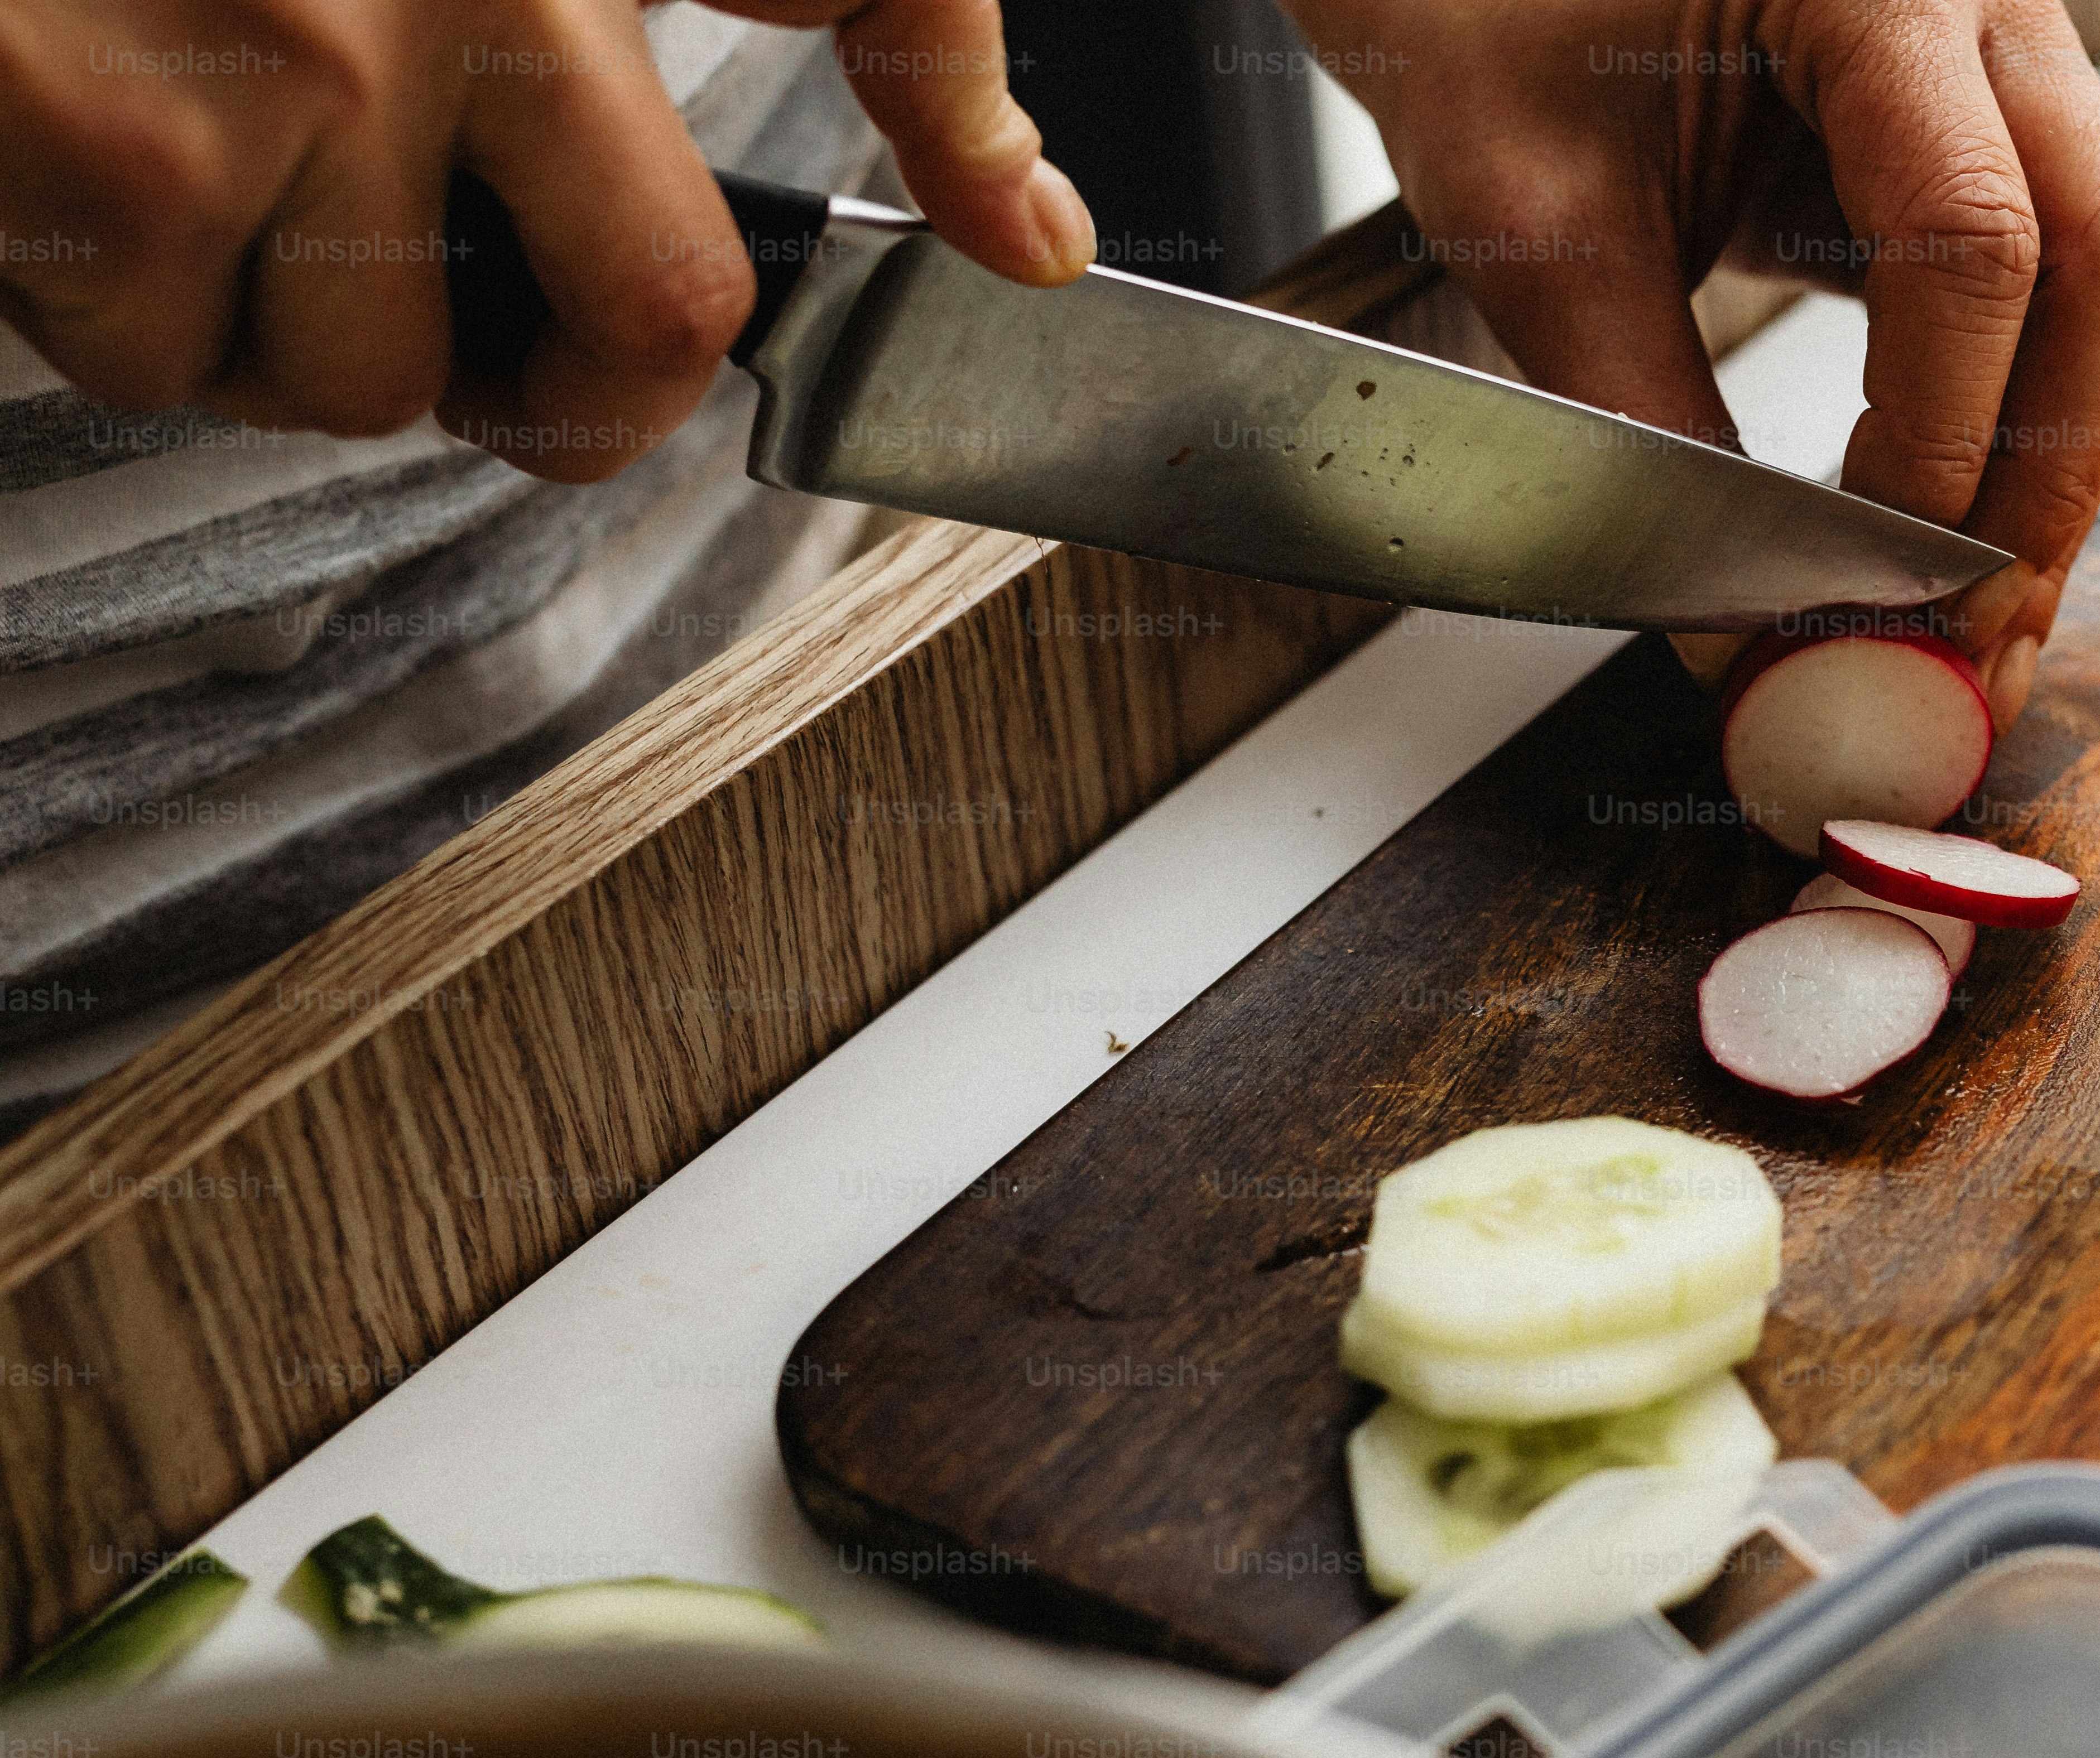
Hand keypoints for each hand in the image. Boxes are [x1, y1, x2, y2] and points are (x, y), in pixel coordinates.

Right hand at [0, 0, 1095, 480]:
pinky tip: (69, 157)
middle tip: (448, 321)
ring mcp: (291, 51)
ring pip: (364, 374)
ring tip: (188, 163)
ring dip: (277, 325)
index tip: (1021, 230)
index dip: (976, 124)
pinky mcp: (106, 142)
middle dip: (551, 384)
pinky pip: (164, 355)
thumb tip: (1023, 208)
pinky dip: (107, 305)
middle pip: (647, 325)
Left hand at [1285, 0, 2099, 724]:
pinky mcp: (1992, 108)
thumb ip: (1639, 423)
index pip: (1974, 241)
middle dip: (2046, 483)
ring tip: (1980, 620)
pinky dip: (2019, 407)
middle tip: (1978, 649)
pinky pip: (2063, 269)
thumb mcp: (1532, 216)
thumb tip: (1744, 635)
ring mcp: (2009, 41)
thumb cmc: (1487, 8)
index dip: (1939, 447)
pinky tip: (1964, 527)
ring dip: (2055, 461)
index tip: (1876, 592)